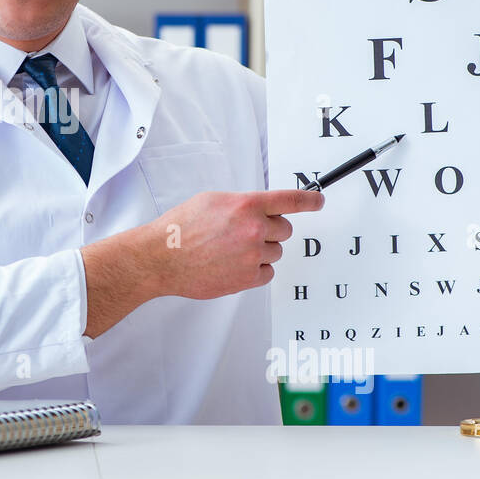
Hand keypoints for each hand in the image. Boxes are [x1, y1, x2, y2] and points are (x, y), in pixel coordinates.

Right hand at [149, 189, 324, 300]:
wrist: (161, 257)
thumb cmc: (180, 228)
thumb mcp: (212, 200)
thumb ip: (242, 204)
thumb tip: (260, 209)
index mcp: (246, 205)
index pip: (290, 200)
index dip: (310, 200)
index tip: (318, 201)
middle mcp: (254, 229)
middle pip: (284, 230)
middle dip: (269, 231)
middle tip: (243, 233)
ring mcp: (253, 255)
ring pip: (275, 252)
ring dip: (260, 251)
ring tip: (230, 251)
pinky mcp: (248, 278)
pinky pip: (267, 273)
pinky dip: (254, 270)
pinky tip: (232, 265)